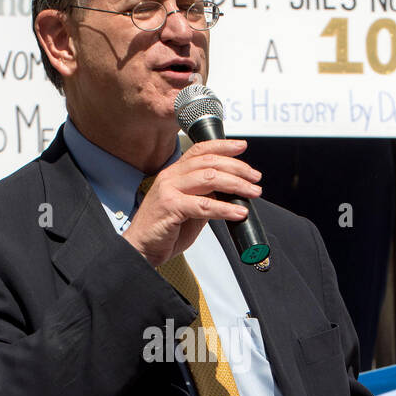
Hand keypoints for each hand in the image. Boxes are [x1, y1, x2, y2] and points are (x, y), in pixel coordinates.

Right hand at [123, 139, 259, 268]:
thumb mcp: (188, 208)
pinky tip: (238, 212)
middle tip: (255, 178)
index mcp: (174, 173)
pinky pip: (204, 205)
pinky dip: (225, 209)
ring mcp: (169, 190)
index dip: (223, 146)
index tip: (242, 147)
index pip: (200, 150)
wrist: (141, 248)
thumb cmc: (162, 230)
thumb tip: (231, 193)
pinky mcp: (171, 207)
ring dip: (236, 184)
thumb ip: (205, 197)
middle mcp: (171, 177)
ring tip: (252, 192)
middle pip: (209, 162)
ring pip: (209, 178)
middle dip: (237, 168)